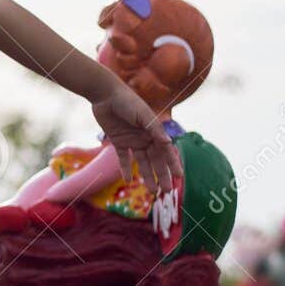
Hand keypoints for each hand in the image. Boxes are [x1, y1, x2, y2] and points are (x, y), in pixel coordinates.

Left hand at [90, 80, 183, 200]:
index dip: (173, 164)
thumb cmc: (127, 101)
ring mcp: (132, 140)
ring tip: (151, 191)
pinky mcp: (118, 141)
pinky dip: (125, 168)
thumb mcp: (143, 114)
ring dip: (146, 175)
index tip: (179, 177)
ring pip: (141, 162)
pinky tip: (128, 180)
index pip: (166, 151)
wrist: (105, 94)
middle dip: (162, 175)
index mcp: (154, 131)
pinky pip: (123, 158)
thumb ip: (154, 129)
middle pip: (155, 160)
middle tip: (166, 191)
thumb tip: (168, 143)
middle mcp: (145, 138)